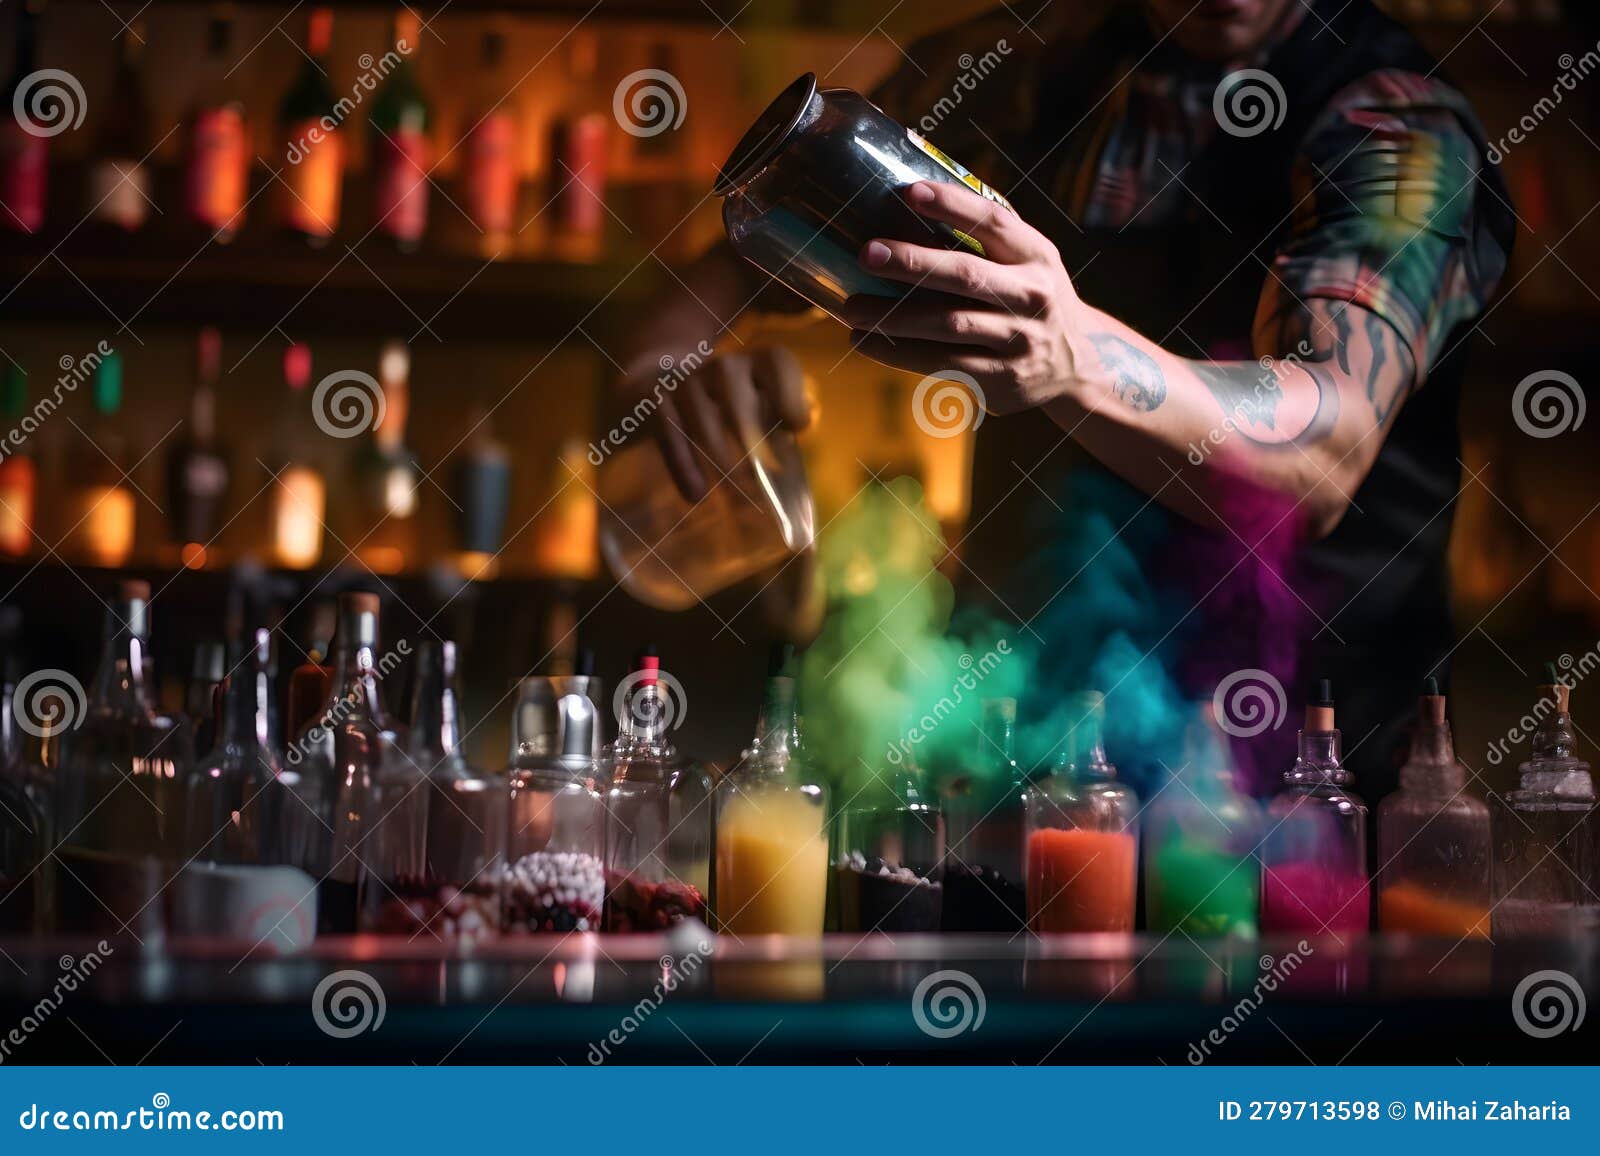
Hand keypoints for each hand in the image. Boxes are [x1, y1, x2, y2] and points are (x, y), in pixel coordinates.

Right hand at [615, 346, 809, 501]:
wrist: (655, 385)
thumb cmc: (722, 409)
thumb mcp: (753, 409)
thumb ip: (774, 431)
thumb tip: (788, 472)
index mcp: (757, 364)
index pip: (776, 363)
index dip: (789, 393)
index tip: (794, 428)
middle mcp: (723, 365)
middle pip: (738, 398)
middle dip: (752, 440)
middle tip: (764, 476)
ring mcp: (686, 381)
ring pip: (704, 420)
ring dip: (721, 460)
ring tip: (734, 494)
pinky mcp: (654, 399)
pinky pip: (670, 433)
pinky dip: (684, 466)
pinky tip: (697, 494)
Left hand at [839, 181, 1088, 413]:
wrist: (1076, 366)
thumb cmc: (1030, 299)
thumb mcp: (1028, 263)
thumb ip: (986, 238)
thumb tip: (912, 200)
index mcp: (1037, 255)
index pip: (994, 222)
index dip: (953, 205)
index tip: (910, 192)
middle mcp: (1032, 295)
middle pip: (966, 274)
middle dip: (912, 262)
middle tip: (866, 253)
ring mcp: (1018, 339)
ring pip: (948, 325)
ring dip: (894, 317)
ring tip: (851, 308)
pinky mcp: (1002, 377)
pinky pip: (943, 363)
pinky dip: (900, 352)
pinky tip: (867, 342)